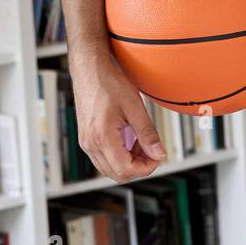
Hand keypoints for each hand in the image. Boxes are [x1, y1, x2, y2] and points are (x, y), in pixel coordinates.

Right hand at [72, 50, 167, 182]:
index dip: (146, 168)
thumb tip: (159, 153)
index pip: (125, 170)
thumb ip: (147, 133)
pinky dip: (120, 155)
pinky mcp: (87, 138)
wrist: (89, 70)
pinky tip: (131, 139)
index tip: (158, 156)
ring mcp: (86, 142)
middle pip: (117, 174)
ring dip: (130, 161)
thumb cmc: (108, 83)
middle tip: (152, 150)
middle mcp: (90, 144)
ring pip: (110, 168)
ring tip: (142, 142)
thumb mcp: (134, 107)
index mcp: (102, 137)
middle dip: (139, 166)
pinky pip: (104, 158)